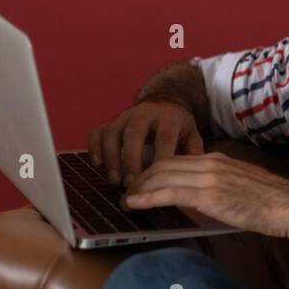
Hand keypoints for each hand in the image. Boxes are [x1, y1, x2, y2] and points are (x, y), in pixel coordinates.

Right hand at [89, 99, 203, 185]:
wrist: (163, 104)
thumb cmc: (178, 128)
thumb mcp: (192, 136)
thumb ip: (193, 155)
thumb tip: (193, 179)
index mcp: (169, 117)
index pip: (164, 137)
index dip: (159, 158)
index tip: (158, 181)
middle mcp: (144, 113)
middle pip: (134, 133)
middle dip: (131, 160)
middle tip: (131, 185)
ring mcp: (124, 116)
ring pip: (112, 133)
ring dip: (112, 158)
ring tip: (115, 181)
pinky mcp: (109, 121)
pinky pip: (97, 133)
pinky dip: (95, 149)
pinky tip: (99, 166)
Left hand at [121, 152, 288, 241]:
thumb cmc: (270, 205)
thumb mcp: (239, 189)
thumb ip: (217, 189)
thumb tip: (198, 201)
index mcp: (218, 160)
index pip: (175, 160)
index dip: (152, 171)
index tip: (140, 183)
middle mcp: (211, 163)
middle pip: (163, 165)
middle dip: (140, 178)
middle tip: (127, 192)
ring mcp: (210, 177)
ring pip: (162, 177)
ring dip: (138, 188)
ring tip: (126, 200)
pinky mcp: (209, 194)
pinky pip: (169, 192)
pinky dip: (147, 197)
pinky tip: (134, 203)